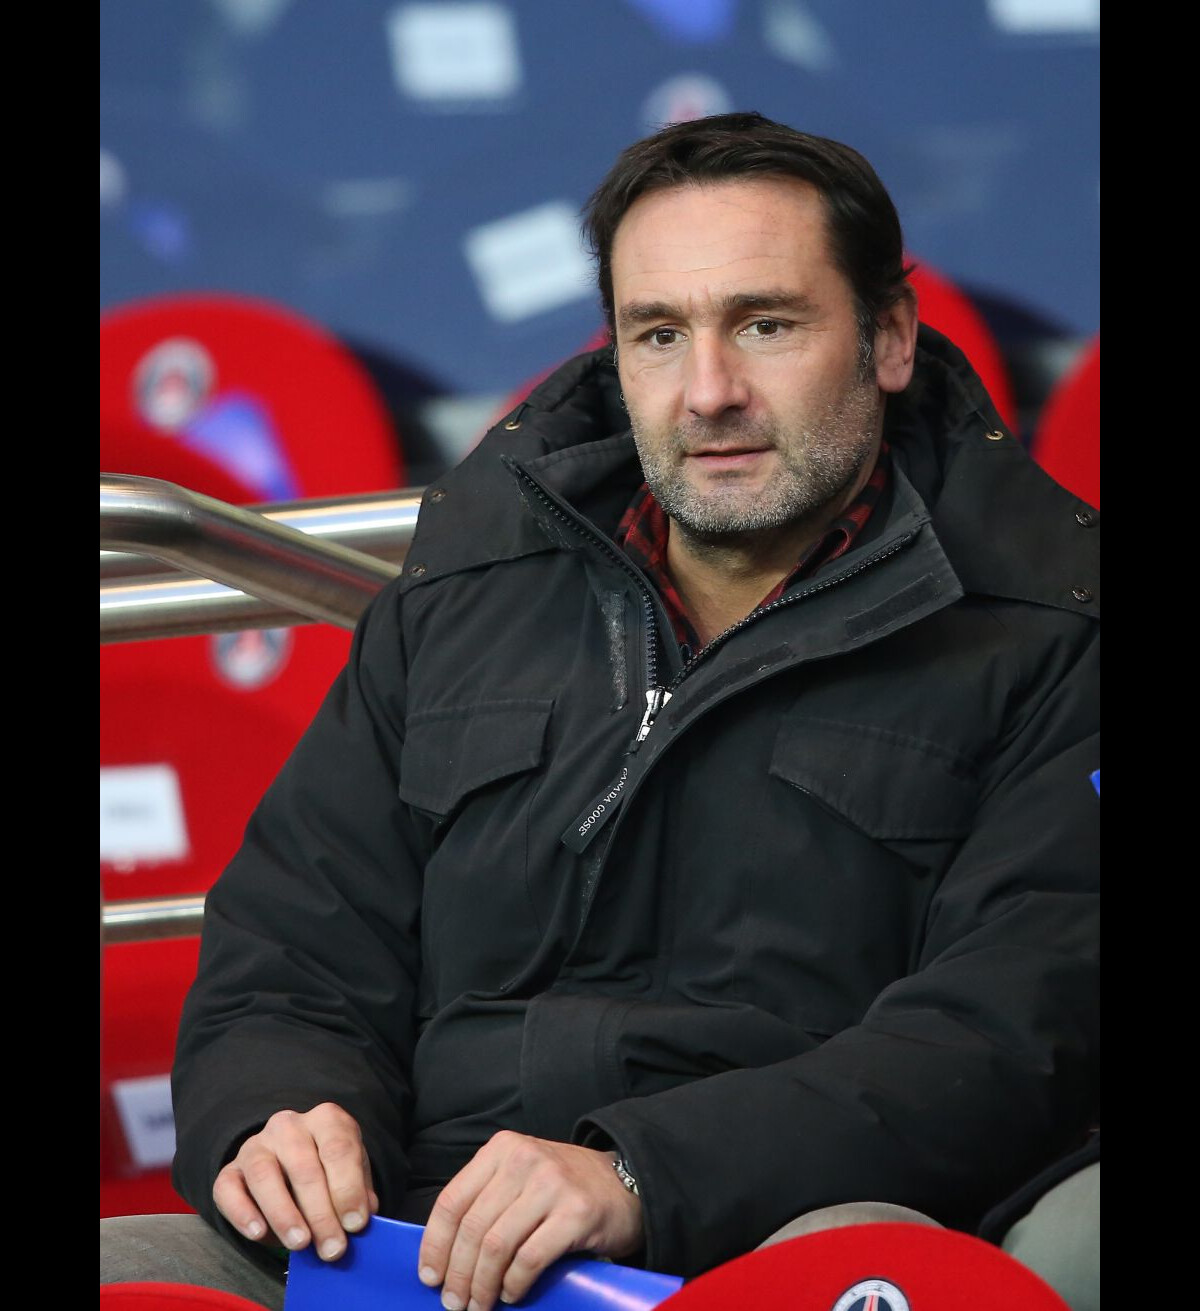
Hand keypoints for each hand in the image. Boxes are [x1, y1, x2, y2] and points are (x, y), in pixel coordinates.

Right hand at [212, 1102, 378, 1261]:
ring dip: (283, 1213)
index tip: (355, 1224)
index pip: (338, 1148)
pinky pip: (228, 1189)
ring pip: (264, 1174)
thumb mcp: (351, 1174)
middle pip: (303, 1166)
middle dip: (320, 1213)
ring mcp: (256, 1145)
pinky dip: (241, 1212)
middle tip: (332, 1247)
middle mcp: (289, 1125)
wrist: (291, 1163)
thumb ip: (358, 1193)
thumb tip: (360, 1218)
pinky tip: (258, 1233)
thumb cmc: (330, 1171)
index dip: (348, 1188)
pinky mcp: (230, 1169)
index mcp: (326, 1119)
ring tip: (300, 1243)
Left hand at [417, 1131, 643, 1310]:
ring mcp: (551, 1184)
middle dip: (457, 1274)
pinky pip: (530, 1259)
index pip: (452, 1200)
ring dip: (482, 1285)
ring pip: (496, 1246)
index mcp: (501, 1149)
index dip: (435, 1244)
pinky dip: (514, 1284)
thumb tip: (444, 1254)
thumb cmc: (563, 1186)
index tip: (429, 1276)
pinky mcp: (575, 1213)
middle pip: (472, 1228)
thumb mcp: (520, 1175)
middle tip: (454, 1303)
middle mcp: (523, 1160)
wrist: (625, 1182)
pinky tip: (512, 1294)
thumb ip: (486, 1199)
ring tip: (479, 1305)